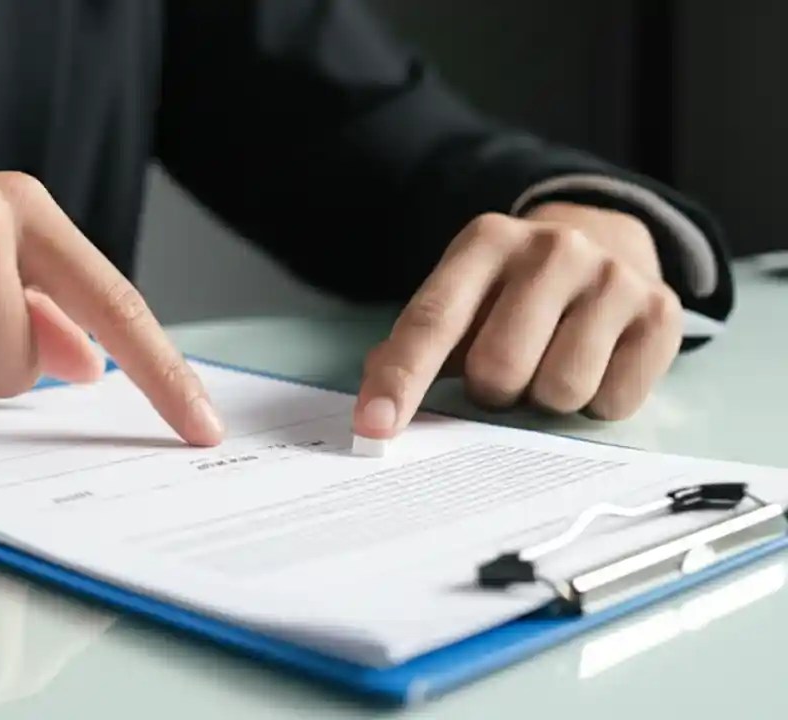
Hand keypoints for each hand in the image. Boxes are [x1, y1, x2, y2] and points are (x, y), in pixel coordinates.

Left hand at [354, 202, 683, 437]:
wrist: (606, 245)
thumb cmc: (512, 293)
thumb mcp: (460, 301)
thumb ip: (411, 349)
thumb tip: (374, 409)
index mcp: (486, 242)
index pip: (432, 321)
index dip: (401, 380)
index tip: (373, 427)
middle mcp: (553, 248)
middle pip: (498, 369)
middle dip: (491, 391)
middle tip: (502, 373)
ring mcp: (612, 277)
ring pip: (560, 391)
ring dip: (544, 400)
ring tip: (548, 365)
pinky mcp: (661, 312)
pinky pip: (612, 402)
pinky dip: (595, 404)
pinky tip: (595, 365)